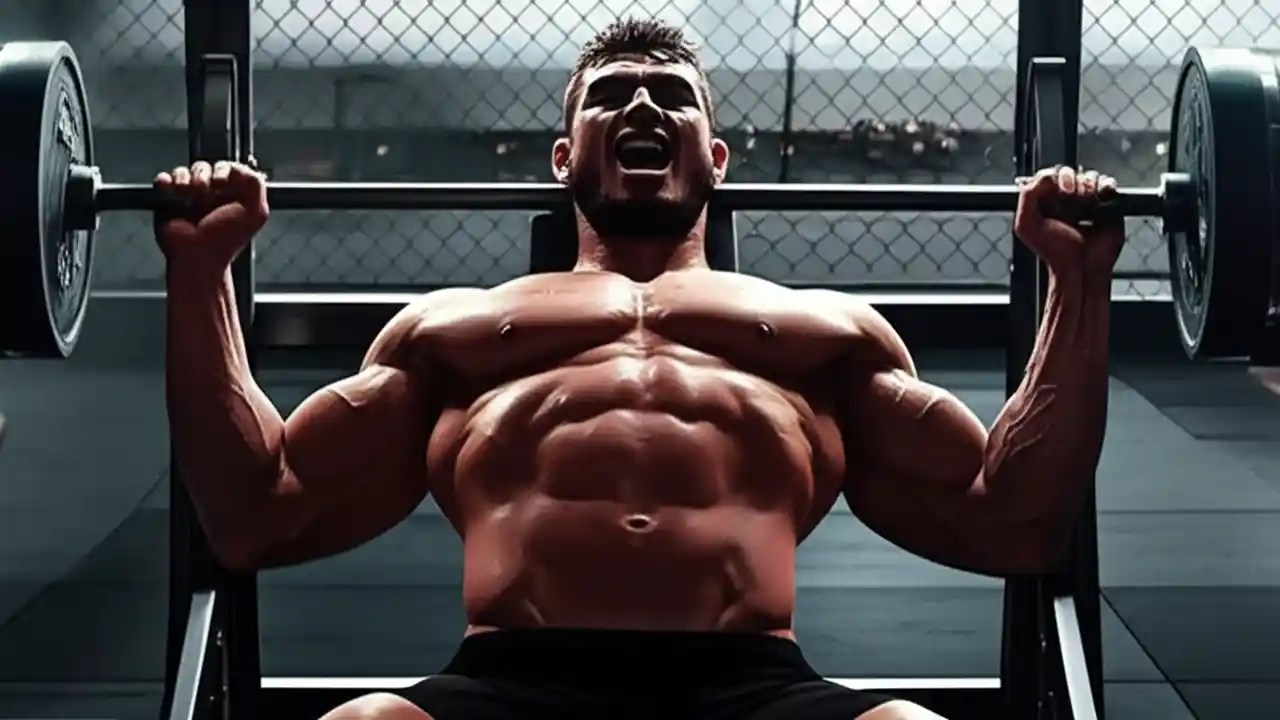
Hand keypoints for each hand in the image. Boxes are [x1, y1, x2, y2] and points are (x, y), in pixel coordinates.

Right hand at [154, 160, 268, 270]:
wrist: (198, 256)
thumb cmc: (226, 239)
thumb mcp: (255, 212)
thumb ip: (256, 185)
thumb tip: (244, 168)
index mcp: (232, 195)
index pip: (227, 168)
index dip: (224, 170)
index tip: (222, 181)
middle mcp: (211, 195)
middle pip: (205, 167)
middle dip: (204, 175)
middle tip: (204, 191)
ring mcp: (189, 197)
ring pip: (184, 171)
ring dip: (185, 179)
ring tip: (188, 196)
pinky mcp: (169, 201)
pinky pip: (164, 180)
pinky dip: (166, 182)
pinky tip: (172, 191)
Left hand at [1014, 166, 1123, 276]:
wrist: (1080, 266)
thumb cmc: (1053, 251)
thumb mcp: (1026, 224)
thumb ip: (1028, 196)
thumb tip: (1044, 177)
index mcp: (1046, 202)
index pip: (1049, 176)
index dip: (1053, 177)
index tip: (1056, 188)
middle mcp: (1066, 200)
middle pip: (1069, 172)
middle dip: (1070, 179)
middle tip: (1071, 194)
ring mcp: (1087, 202)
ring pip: (1089, 176)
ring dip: (1087, 183)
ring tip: (1086, 200)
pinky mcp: (1107, 206)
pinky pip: (1108, 184)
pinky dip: (1105, 185)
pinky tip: (1099, 199)